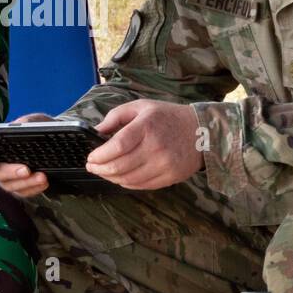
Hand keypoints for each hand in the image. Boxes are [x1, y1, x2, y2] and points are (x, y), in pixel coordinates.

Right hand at [0, 113, 54, 197]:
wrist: (50, 140)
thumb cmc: (33, 128)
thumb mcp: (30, 121)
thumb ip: (24, 124)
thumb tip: (23, 129)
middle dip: (8, 173)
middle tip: (25, 169)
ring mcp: (5, 179)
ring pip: (8, 187)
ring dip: (26, 183)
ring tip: (42, 176)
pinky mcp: (18, 188)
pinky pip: (23, 193)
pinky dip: (34, 189)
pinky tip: (45, 182)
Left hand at [83, 99, 202, 189]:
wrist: (201, 131)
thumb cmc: (168, 117)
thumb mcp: (142, 107)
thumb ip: (116, 116)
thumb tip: (96, 131)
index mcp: (146, 126)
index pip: (117, 146)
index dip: (100, 155)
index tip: (90, 158)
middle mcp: (155, 147)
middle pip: (120, 166)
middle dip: (100, 169)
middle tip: (92, 167)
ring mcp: (164, 164)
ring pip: (129, 179)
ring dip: (111, 178)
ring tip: (104, 172)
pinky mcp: (170, 177)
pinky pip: (141, 185)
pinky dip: (126, 183)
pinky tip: (120, 177)